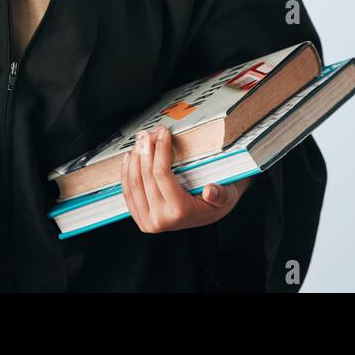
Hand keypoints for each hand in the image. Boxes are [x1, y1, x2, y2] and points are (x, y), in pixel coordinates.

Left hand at [121, 126, 252, 232]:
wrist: (210, 214)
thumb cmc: (219, 200)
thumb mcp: (227, 195)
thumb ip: (221, 194)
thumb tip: (211, 191)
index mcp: (180, 212)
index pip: (161, 173)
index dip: (160, 149)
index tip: (164, 132)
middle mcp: (161, 220)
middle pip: (144, 176)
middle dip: (146, 149)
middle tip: (150, 132)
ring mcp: (148, 222)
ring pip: (133, 183)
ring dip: (135, 158)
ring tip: (141, 140)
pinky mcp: (141, 219)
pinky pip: (128, 192)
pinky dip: (126, 172)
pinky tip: (130, 157)